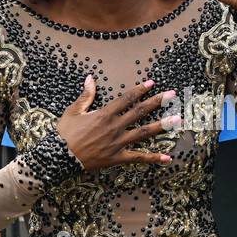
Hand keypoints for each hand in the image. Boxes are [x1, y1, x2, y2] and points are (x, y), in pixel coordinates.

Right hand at [56, 76, 179, 170]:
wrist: (59, 157)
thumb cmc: (65, 134)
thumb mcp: (73, 111)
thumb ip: (86, 95)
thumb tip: (90, 78)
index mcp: (105, 114)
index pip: (126, 98)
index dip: (140, 90)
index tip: (152, 83)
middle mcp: (115, 126)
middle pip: (140, 111)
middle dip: (157, 102)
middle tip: (172, 95)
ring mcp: (118, 142)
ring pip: (144, 132)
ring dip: (162, 126)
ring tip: (177, 120)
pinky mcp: (118, 158)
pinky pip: (139, 157)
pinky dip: (153, 158)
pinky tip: (168, 158)